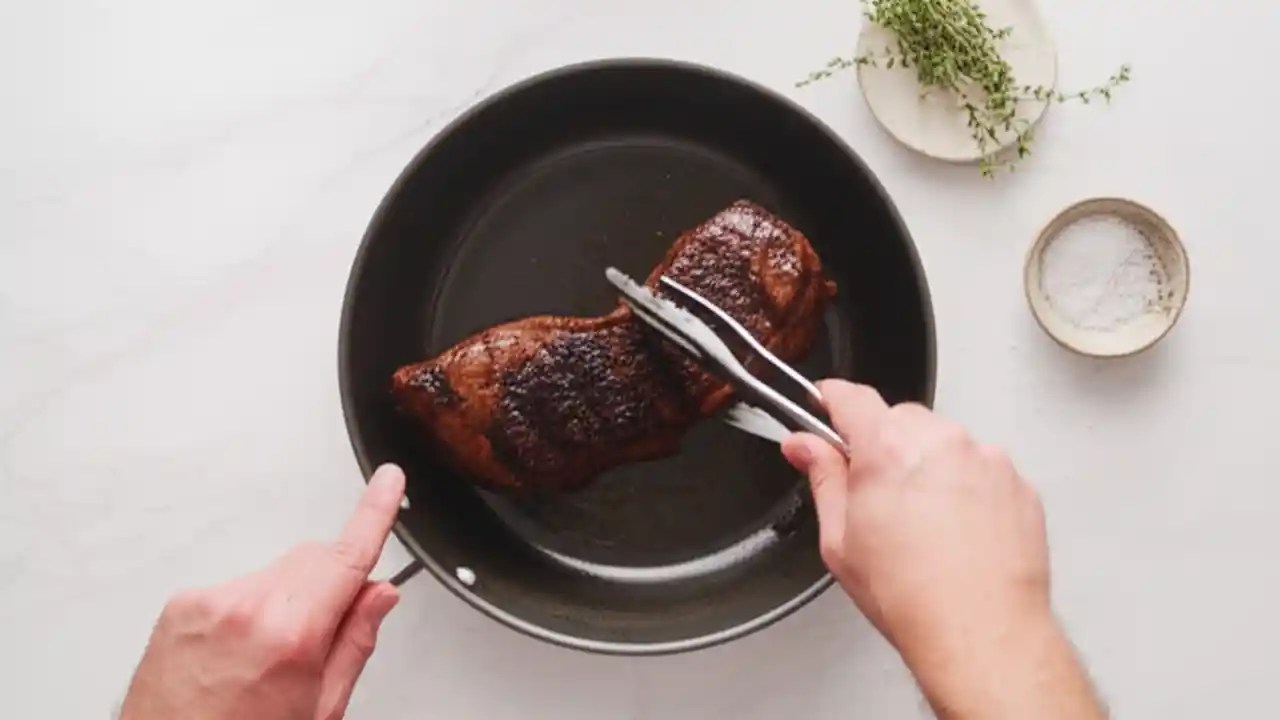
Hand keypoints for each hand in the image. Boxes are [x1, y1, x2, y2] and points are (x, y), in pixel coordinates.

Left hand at [121, 464, 406, 719]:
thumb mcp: (319, 710)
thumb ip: (354, 643)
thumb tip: (378, 596)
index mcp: (290, 636)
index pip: (346, 557)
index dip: (374, 513)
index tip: (388, 481)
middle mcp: (245, 609)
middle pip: (312, 559)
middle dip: (330, 582)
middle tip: (325, 636)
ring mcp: (207, 603)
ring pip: (275, 573)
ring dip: (286, 599)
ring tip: (267, 659)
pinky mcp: (181, 606)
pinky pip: (236, 588)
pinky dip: (247, 610)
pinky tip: (236, 655)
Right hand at [783, 382, 1101, 719]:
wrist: (981, 631)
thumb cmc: (911, 595)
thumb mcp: (840, 540)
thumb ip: (822, 478)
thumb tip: (804, 447)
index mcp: (886, 449)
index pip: (852, 397)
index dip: (832, 399)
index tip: (825, 404)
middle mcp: (940, 441)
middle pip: (900, 419)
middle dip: (884, 446)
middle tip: (878, 495)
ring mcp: (985, 459)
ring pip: (944, 442)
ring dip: (929, 466)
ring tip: (925, 525)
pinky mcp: (1018, 482)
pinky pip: (982, 468)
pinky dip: (967, 487)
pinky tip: (958, 532)